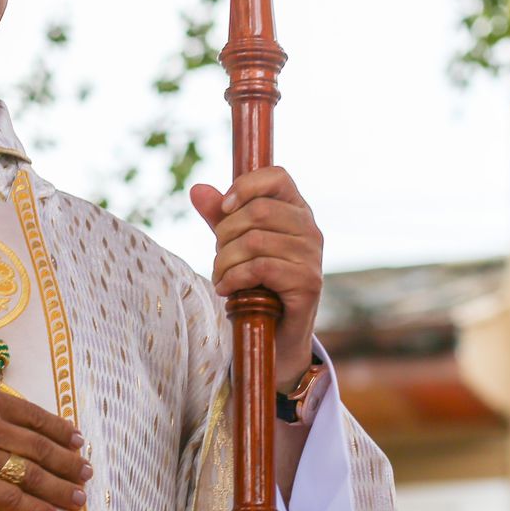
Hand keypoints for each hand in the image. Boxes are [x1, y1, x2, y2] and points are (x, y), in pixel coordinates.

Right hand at [0, 331, 90, 510]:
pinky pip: (7, 498)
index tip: (77, 440)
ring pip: (30, 475)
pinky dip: (32, 509)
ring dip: (59, 488)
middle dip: (67, 463)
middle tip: (86, 473)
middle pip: (39, 448)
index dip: (58, 430)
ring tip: (78, 499)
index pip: (33, 416)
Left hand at [191, 166, 323, 387]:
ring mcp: (312, 256)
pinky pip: (260, 268)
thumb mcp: (234, 243)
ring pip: (255, 241)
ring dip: (225, 262)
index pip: (277, 176)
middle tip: (219, 257)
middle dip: (225, 234)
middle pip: (258, 211)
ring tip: (220, 277)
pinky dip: (234, 278)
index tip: (225, 208)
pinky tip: (227, 290)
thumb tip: (197, 189)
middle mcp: (310, 229)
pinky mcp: (308, 283)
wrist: (276, 334)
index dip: (246, 186)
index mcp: (296, 210)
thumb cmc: (256, 281)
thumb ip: (219, 216)